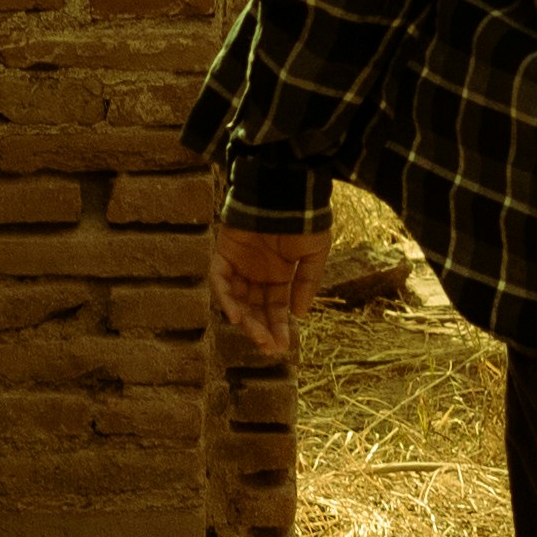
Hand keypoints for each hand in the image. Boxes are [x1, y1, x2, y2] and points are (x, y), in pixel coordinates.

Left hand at [212, 223, 326, 363]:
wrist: (285, 189)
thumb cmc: (304, 219)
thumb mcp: (315, 253)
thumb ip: (307, 282)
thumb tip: (298, 314)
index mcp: (278, 275)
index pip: (275, 308)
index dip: (279, 328)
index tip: (284, 347)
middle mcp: (256, 273)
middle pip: (255, 308)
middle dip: (261, 329)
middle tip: (268, 347)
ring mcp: (239, 264)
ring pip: (237, 299)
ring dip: (245, 319)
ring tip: (255, 334)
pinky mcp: (223, 253)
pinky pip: (220, 280)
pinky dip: (226, 298)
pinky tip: (236, 315)